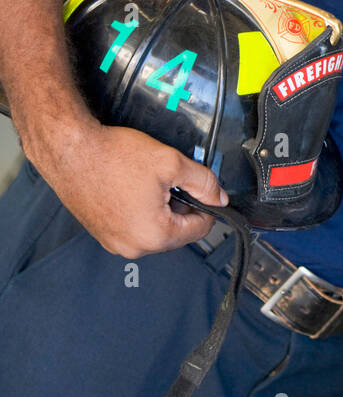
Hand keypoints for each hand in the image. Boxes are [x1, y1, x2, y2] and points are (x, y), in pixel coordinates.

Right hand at [29, 121, 229, 257]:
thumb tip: (219, 197)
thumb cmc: (112, 156)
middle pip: (176, 232)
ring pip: (154, 229)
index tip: (201, 191)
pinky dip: (138, 210)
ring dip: (159, 209)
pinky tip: (131, 188)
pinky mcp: (101, 233)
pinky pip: (132, 227)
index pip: (199, 230)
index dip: (206, 206)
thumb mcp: (171, 162)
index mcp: (154, 236)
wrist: (70, 149)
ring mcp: (114, 243)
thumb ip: (203, 182)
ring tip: (147, 182)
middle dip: (180, 207)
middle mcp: (132, 247)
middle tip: (169, 181)